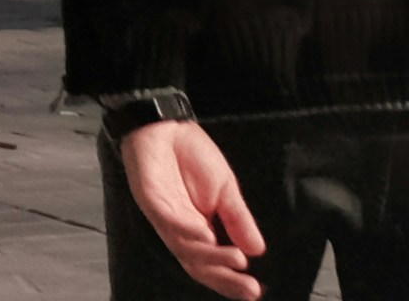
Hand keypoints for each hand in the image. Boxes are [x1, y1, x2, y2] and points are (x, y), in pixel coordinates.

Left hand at [111, 120, 261, 300]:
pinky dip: (186, 230)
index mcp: (200, 229)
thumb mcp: (226, 189)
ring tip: (237, 259)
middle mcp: (181, 230)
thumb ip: (238, 220)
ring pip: (184, 248)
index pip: (214, 263)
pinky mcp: (150, 199)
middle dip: (224, 278)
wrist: (166, 125)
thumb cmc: (192, 156)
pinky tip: (205, 234)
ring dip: (211, 256)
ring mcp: (165, 216)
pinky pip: (167, 220)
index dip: (232, 279)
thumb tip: (258, 251)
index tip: (256, 290)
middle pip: (198, 265)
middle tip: (249, 288)